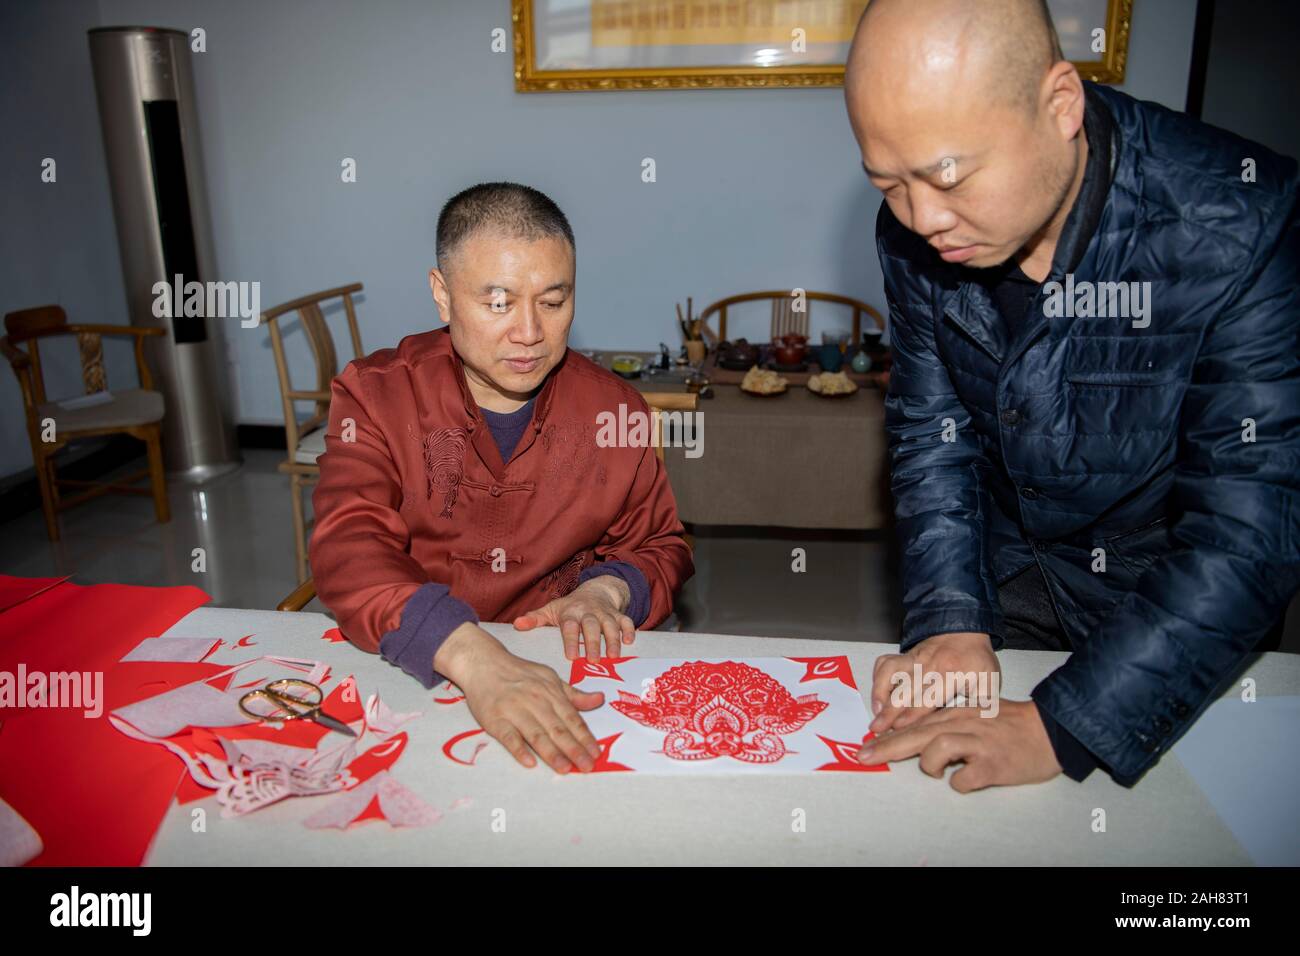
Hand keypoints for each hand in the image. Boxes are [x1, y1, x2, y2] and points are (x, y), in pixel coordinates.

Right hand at [434, 622, 603, 772]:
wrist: (483, 662)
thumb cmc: (519, 673)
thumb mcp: (550, 678)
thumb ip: (574, 694)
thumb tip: (600, 699)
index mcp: (551, 692)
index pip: (572, 718)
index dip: (585, 737)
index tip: (596, 753)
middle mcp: (535, 701)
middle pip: (557, 729)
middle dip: (574, 749)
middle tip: (587, 767)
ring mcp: (514, 710)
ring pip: (536, 735)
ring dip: (552, 753)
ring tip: (565, 769)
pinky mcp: (494, 719)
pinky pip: (508, 737)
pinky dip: (519, 749)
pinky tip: (529, 762)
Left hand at [512, 576, 635, 662]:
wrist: (596, 591)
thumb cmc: (570, 607)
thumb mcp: (551, 610)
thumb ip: (535, 619)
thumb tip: (517, 625)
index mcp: (570, 613)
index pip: (570, 627)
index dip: (571, 641)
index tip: (571, 657)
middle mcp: (588, 612)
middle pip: (591, 626)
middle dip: (593, 642)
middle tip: (594, 660)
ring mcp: (605, 613)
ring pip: (610, 625)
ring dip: (613, 640)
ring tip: (614, 657)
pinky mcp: (618, 614)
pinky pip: (626, 620)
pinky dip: (629, 630)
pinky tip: (630, 642)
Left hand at [855, 699, 1062, 791]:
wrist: (1050, 731)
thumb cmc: (1012, 725)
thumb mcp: (976, 714)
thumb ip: (949, 722)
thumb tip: (920, 735)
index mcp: (957, 714)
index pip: (916, 722)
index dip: (890, 734)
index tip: (869, 742)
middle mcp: (964, 724)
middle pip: (916, 734)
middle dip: (886, 746)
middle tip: (864, 756)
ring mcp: (979, 743)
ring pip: (936, 748)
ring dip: (929, 764)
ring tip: (938, 771)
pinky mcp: (994, 764)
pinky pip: (966, 777)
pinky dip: (960, 783)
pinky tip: (965, 781)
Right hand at [869, 631, 1000, 733]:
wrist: (965, 629)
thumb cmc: (976, 659)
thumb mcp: (989, 682)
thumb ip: (981, 706)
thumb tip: (973, 728)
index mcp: (952, 674)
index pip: (928, 697)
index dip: (912, 714)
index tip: (899, 729)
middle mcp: (930, 666)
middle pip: (905, 690)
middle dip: (890, 711)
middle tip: (877, 728)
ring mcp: (914, 659)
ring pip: (892, 674)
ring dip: (880, 693)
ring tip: (875, 713)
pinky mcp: (905, 655)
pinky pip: (885, 662)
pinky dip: (878, 678)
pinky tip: (877, 695)